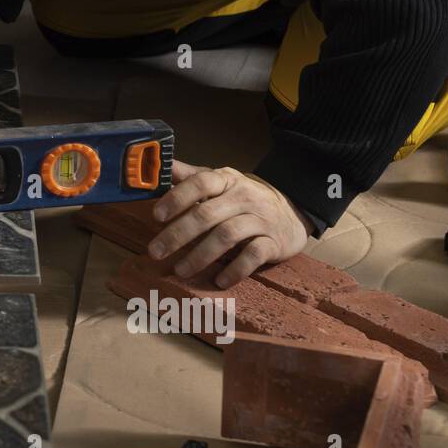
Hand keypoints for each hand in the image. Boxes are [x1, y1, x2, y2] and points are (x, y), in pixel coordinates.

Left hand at [147, 160, 310, 287]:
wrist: (292, 212)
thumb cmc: (243, 199)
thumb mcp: (219, 183)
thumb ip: (189, 177)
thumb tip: (157, 166)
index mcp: (226, 180)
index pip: (200, 183)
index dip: (177, 198)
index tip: (156, 216)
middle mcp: (244, 197)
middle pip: (207, 214)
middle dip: (178, 234)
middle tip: (155, 251)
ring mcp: (260, 220)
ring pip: (227, 236)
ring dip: (200, 255)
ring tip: (180, 269)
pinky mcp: (274, 243)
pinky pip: (254, 256)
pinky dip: (235, 270)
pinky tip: (218, 281)